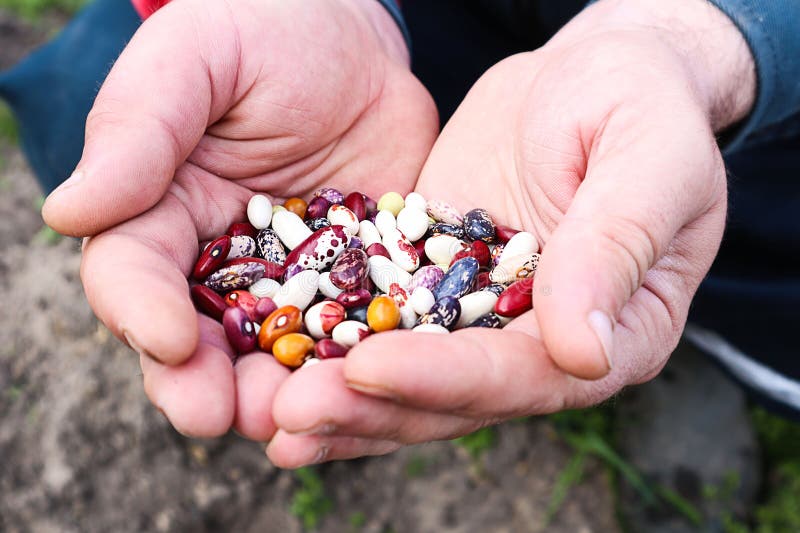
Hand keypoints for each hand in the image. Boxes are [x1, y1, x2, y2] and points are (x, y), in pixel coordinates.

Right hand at [42, 0, 437, 437]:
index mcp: (160, 214)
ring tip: (292, 422)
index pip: (133, 275)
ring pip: (272, 354)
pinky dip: (354, 367)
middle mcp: (218, 263)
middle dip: (200, 383)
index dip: (141, 312)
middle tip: (217, 416)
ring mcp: (290, 282)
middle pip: (195, 340)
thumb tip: (70, 211)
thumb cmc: (263, 31)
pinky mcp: (354, 284)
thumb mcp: (197, 61)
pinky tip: (366, 391)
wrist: (355, 42)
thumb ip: (138, 130)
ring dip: (277, 395)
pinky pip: (351, 333)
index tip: (168, 339)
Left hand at [265, 0, 755, 465]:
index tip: (369, 367)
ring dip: (340, 396)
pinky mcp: (434, 281)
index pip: (521, 374)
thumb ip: (614, 249)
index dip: (445, 378)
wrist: (592, 74)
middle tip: (289, 412)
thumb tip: (584, 353)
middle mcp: (543, 343)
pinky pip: (384, 320)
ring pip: (409, 375)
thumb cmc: (641, 105)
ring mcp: (483, 317)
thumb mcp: (649, 159)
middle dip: (371, 405)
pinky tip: (277, 356)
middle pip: (453, 395)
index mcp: (614, 331)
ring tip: (267, 410)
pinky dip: (334, 341)